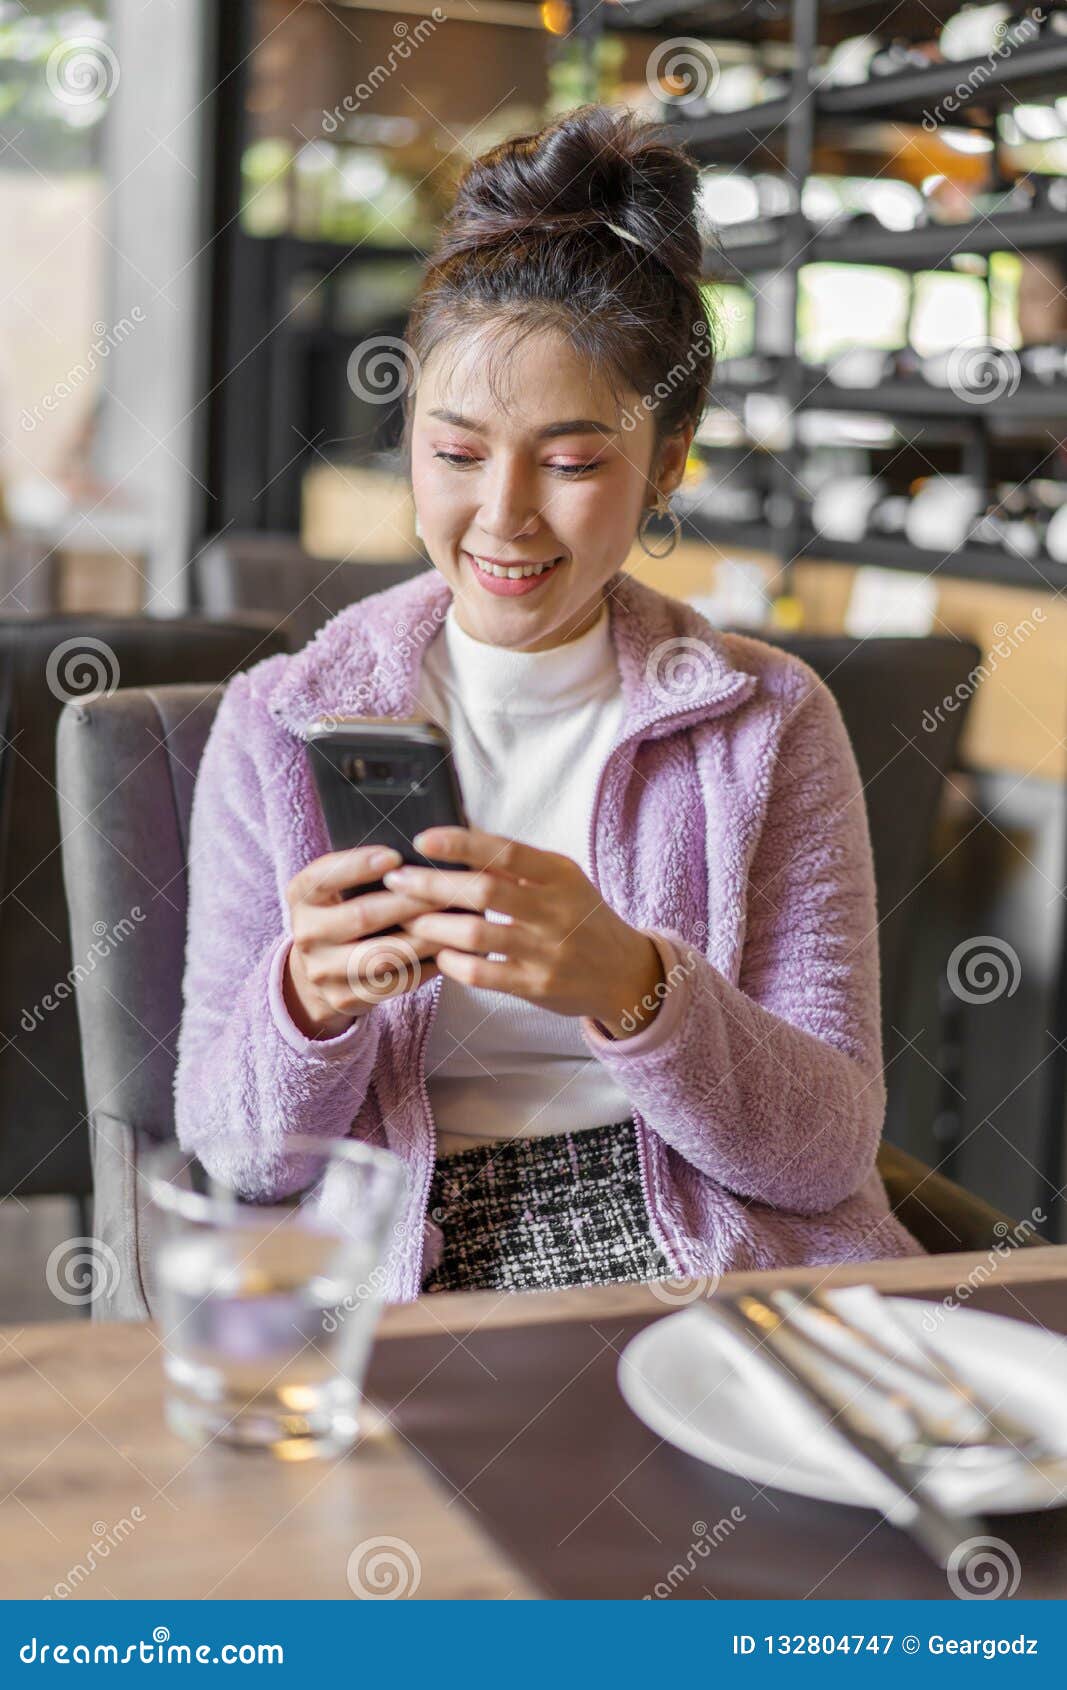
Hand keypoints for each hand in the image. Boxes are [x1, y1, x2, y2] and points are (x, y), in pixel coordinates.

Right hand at [283, 845, 444, 1038]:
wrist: (317, 971)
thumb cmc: (341, 912)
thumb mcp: (335, 887)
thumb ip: (362, 870)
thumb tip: (417, 856)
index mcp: (301, 895)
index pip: (325, 876)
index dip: (359, 865)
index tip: (396, 856)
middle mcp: (306, 933)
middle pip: (362, 916)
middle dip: (409, 902)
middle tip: (446, 890)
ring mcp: (322, 970)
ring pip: (381, 955)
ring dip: (423, 938)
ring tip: (455, 923)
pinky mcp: (344, 997)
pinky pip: (391, 983)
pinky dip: (423, 967)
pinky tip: (446, 952)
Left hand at [382, 826, 665, 1038]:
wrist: (623, 972)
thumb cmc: (582, 917)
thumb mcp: (563, 881)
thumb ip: (517, 868)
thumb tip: (459, 842)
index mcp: (560, 874)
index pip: (506, 851)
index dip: (461, 843)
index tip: (423, 840)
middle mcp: (555, 910)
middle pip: (484, 891)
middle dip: (433, 884)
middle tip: (398, 880)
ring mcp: (546, 951)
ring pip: (478, 934)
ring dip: (435, 925)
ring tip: (409, 917)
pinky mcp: (536, 986)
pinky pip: (483, 974)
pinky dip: (454, 962)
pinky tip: (439, 954)